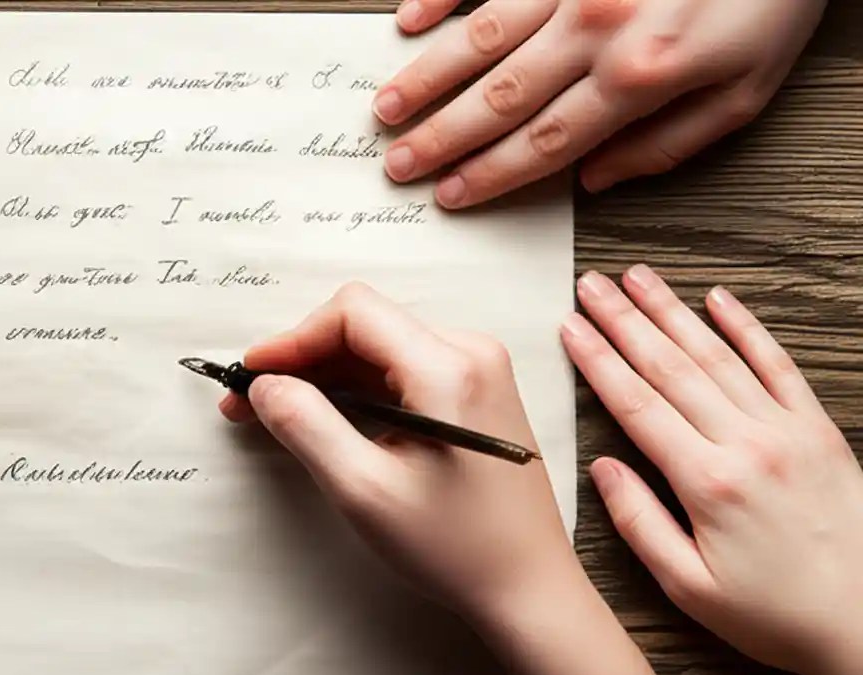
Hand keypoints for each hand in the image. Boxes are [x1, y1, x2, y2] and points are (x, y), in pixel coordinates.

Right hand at [223, 284, 681, 674]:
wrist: (529, 587)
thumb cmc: (458, 547)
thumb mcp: (366, 490)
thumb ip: (307, 427)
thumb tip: (265, 386)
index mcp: (449, 368)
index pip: (353, 313)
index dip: (293, 338)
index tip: (253, 374)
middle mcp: (471, 353)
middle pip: (365, 324)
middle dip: (303, 358)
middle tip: (253, 400)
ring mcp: (478, 370)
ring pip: (380, 346)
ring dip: (326, 374)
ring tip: (279, 413)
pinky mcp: (475, 391)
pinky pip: (402, 368)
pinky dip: (357, 388)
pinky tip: (325, 419)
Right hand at [374, 0, 825, 207]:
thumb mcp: (744, 90)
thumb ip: (666, 144)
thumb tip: (593, 179)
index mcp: (639, 77)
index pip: (545, 143)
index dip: (491, 175)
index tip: (452, 196)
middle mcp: (595, 28)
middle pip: (499, 99)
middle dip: (442, 139)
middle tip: (399, 165)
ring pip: (480, 38)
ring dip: (427, 78)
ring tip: (386, 109)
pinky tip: (407, 23)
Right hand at [564, 266, 862, 674]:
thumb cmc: (778, 615)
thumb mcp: (689, 587)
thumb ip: (639, 523)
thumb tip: (604, 470)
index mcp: (708, 483)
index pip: (636, 404)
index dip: (597, 361)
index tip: (570, 328)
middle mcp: (748, 445)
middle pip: (670, 367)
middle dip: (624, 321)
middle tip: (592, 286)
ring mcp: (787, 431)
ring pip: (718, 356)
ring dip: (673, 312)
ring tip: (639, 278)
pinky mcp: (819, 431)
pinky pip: (778, 365)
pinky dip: (747, 328)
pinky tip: (719, 299)